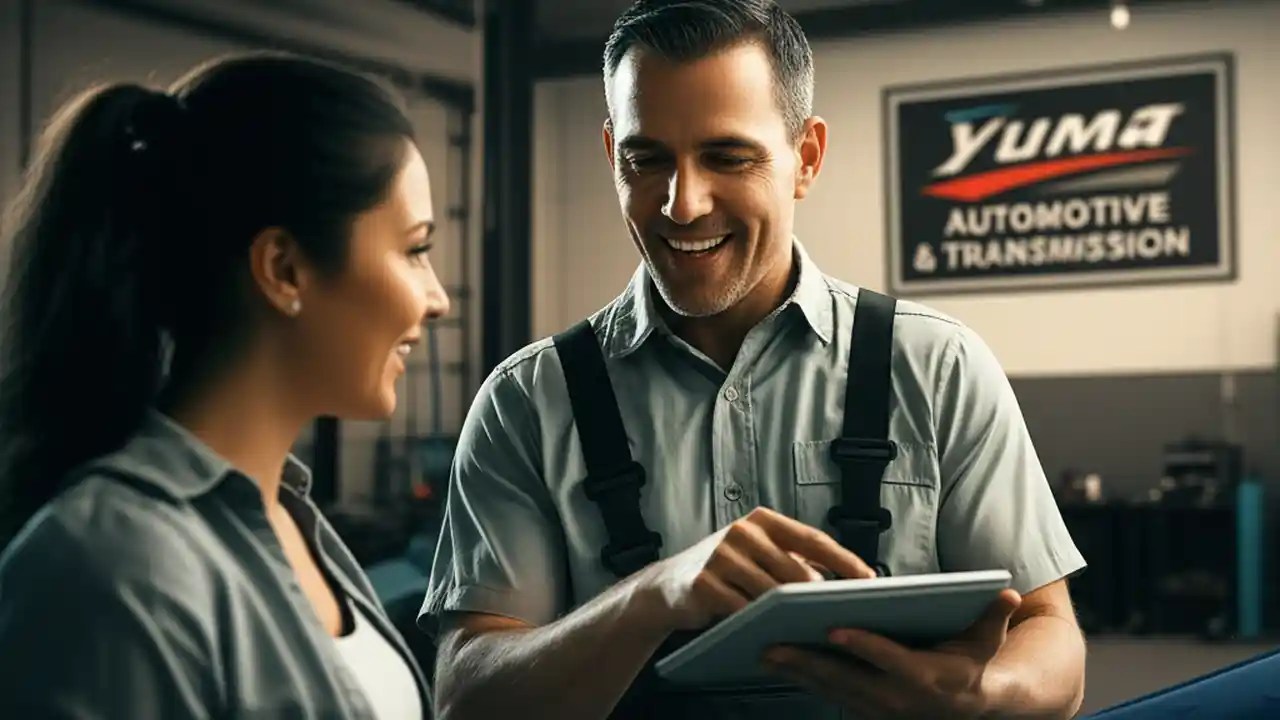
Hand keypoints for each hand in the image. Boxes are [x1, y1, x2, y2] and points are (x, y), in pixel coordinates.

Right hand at [639, 507, 875, 631]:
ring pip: (772, 592)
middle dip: (819, 595)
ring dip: (791, 613)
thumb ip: (791, 559)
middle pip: (795, 569)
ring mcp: (722, 556)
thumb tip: (836, 581)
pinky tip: (772, 633)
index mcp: (763, 521)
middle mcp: (743, 532)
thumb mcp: (758, 553)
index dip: (844, 560)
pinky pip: (743, 609)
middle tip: (841, 613)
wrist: (668, 586)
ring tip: (812, 628)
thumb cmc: (724, 569)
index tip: (869, 579)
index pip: (813, 539)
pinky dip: (760, 623)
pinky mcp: (705, 583)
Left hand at [762, 588, 1022, 719]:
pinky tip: (777, 664)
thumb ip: (992, 616)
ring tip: (764, 651)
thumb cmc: (972, 663)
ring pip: (832, 690)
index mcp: (927, 677)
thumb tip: (1008, 591)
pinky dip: (803, 680)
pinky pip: (829, 695)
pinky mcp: (865, 712)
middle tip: (773, 644)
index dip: (863, 646)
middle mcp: (899, 700)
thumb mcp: (986, 640)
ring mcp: (879, 710)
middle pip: (847, 680)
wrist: (969, 709)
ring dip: (797, 672)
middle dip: (809, 663)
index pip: (890, 661)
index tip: (834, 628)